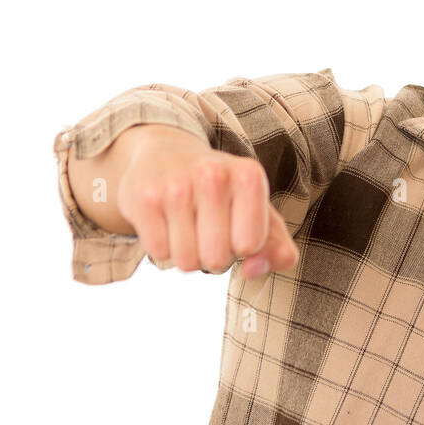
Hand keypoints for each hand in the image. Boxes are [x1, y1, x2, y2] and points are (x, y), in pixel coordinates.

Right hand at [114, 129, 298, 278]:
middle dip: (215, 256)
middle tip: (209, 230)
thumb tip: (252, 271)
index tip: (238, 227)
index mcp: (249, 175)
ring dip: (189, 254)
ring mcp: (175, 185)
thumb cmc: (225, 193)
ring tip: (189, 225)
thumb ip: (279, 249)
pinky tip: (167, 222)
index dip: (244, 247)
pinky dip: (164, 247)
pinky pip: (159, 253)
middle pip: (217, 259)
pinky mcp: (144, 199)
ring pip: (186, 262)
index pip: (251, 245)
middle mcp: (213, 174)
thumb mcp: (261, 213)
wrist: (167, 153)